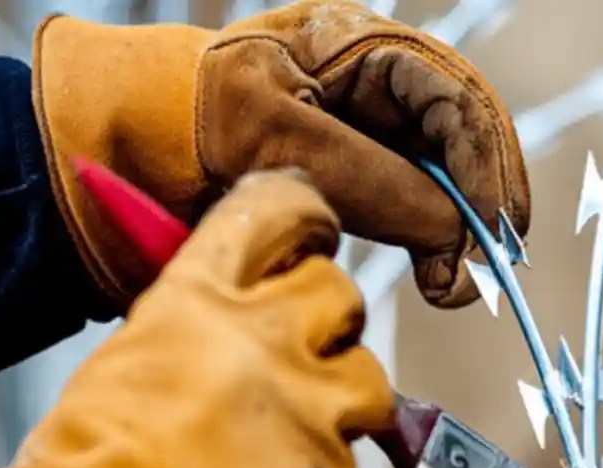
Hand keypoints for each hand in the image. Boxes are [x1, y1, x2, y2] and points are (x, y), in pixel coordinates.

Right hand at [0, 170, 393, 467]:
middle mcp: (270, 351)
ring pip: (373, 400)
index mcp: (202, 305)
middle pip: (346, 302)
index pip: (277, 215)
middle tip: (303, 365)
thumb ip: (197, 332)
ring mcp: (313, 427)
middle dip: (332, 330)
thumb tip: (238, 329)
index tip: (314, 234)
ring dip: (339, 426)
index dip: (306, 219)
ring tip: (284, 466)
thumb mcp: (126, 366)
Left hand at [33, 0, 529, 310]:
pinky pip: (418, 204)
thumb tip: (459, 240)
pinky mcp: (357, 176)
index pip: (454, 97)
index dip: (486, 163)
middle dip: (486, 201)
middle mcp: (375, 84)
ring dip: (465, 229)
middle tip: (490, 268)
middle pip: (466, 136)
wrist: (109, 153)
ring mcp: (368, 130)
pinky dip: (437, 243)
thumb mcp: (280, 143)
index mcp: (358, 46)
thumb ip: (377, 184)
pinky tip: (438, 276)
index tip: (493, 230)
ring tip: (456, 285)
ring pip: (449, 174)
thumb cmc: (178, 123)